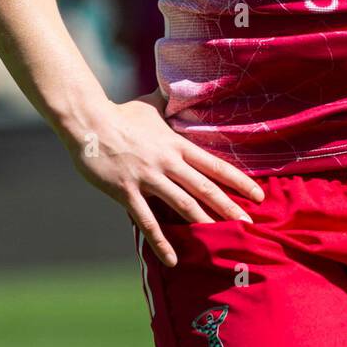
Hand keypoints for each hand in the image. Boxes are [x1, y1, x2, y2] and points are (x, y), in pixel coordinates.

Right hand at [64, 90, 264, 267]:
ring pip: (182, 204)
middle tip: (250, 224)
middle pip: (205, 188)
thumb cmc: (121, 114)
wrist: (88, 123)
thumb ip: (170, 103)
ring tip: (222, 240)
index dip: (238, 181)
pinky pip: (147, 221)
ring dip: (203, 223)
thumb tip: (180, 87)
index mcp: (176, 145)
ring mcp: (148, 178)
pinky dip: (161, 242)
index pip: (215, 165)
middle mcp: (167, 163)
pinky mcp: (127, 192)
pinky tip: (173, 260)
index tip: (258, 195)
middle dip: (229, 207)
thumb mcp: (152, 106)